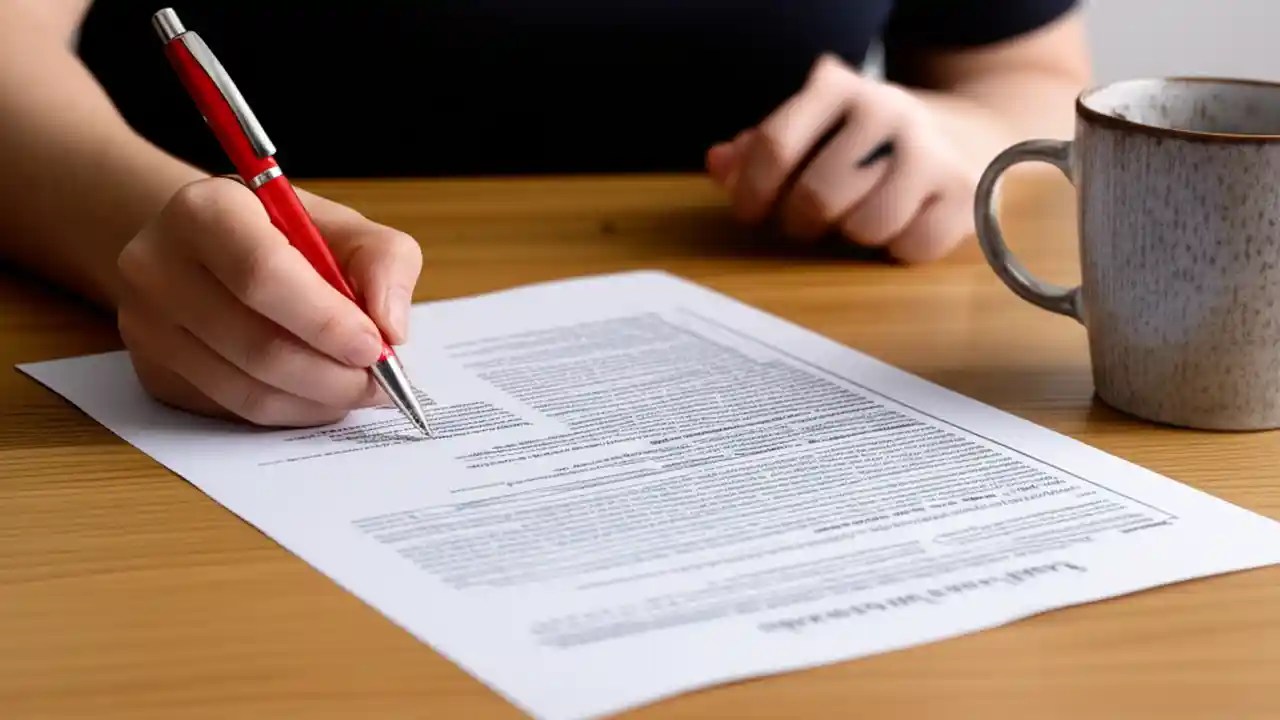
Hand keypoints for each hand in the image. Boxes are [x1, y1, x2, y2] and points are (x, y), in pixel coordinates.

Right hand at [116, 177, 422, 426]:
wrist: (210, 251)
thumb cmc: (286, 237)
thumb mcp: (344, 227)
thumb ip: (384, 262)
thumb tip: (391, 328)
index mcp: (207, 209)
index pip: (263, 274)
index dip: (326, 321)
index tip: (374, 345)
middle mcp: (158, 265)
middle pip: (256, 345)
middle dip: (334, 374)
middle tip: (379, 381)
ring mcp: (146, 325)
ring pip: (246, 390)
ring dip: (318, 400)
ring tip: (358, 388)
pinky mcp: (154, 372)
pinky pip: (234, 410)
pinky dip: (292, 410)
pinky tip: (318, 391)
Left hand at [706, 54, 976, 262]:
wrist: (972, 130)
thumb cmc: (871, 140)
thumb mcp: (817, 128)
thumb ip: (762, 148)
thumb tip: (719, 164)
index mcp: (838, 87)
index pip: (775, 146)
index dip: (751, 191)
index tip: (750, 213)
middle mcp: (886, 108)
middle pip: (817, 196)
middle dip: (802, 221)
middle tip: (808, 222)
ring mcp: (931, 148)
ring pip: (866, 226)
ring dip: (854, 235)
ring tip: (860, 216)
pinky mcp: (966, 189)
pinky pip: (912, 246)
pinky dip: (900, 248)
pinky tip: (904, 224)